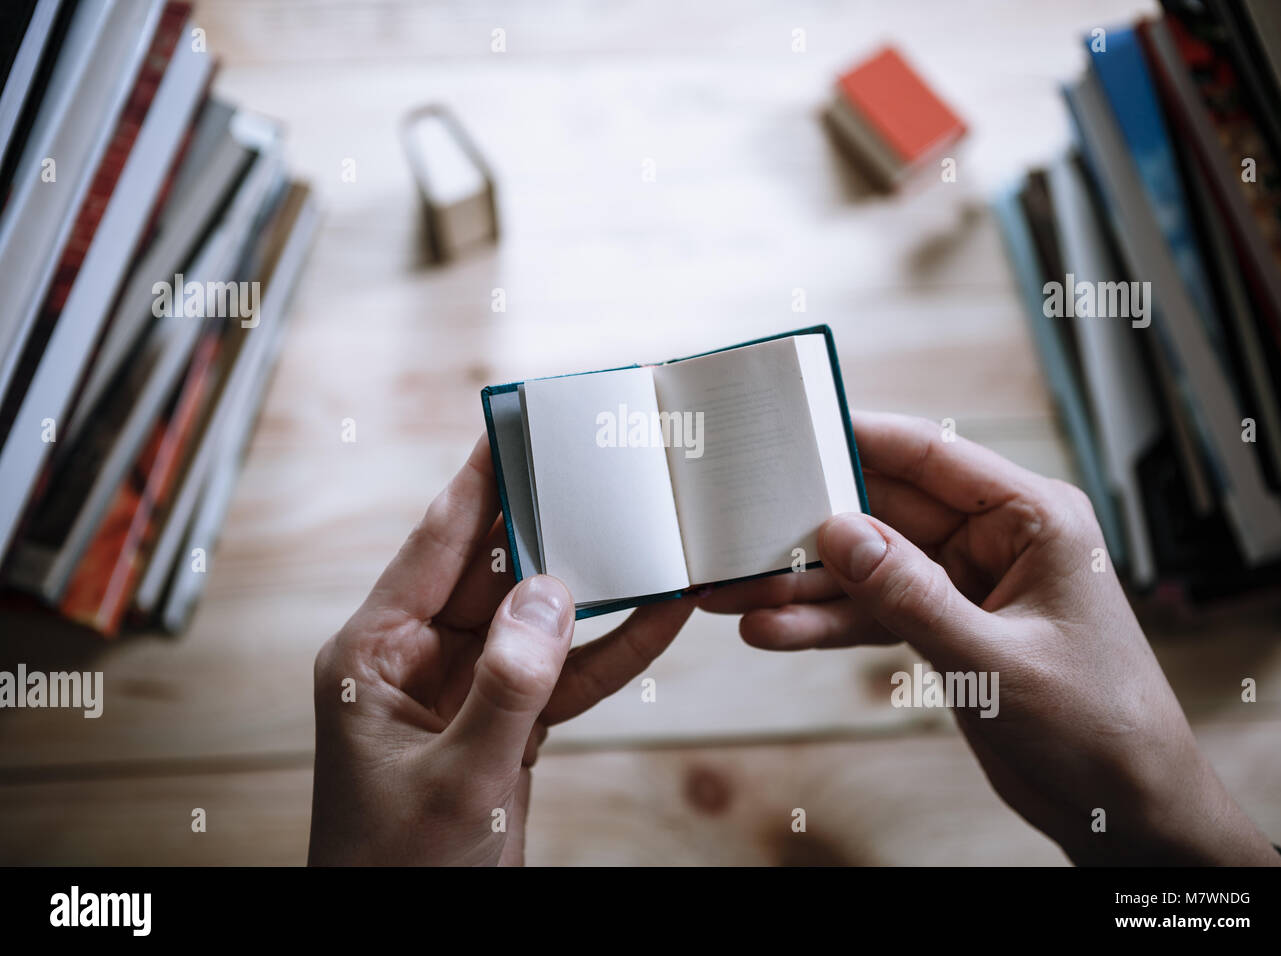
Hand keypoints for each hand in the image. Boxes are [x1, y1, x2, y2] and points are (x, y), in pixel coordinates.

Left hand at [309, 436, 693, 864]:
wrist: (407, 942)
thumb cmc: (400, 872)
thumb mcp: (456, 779)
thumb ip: (506, 685)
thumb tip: (550, 591)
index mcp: (373, 655)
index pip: (434, 546)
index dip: (477, 481)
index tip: (512, 421)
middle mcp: (416, 661)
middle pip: (491, 572)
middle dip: (547, 523)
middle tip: (597, 464)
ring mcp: (464, 692)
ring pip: (536, 621)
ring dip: (592, 588)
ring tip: (648, 535)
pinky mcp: (505, 726)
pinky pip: (563, 676)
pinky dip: (610, 653)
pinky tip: (660, 619)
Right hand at [702, 412, 1280, 865]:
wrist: (1124, 807)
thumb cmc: (1097, 726)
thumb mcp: (995, 661)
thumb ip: (913, 596)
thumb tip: (839, 533)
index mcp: (1033, 519)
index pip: (933, 455)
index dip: (860, 438)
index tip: (793, 430)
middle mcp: (997, 540)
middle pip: (886, 512)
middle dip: (811, 527)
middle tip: (738, 531)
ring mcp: (967, 584)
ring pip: (870, 569)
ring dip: (806, 585)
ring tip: (732, 594)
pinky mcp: (947, 628)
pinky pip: (876, 614)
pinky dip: (827, 624)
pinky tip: (773, 629)